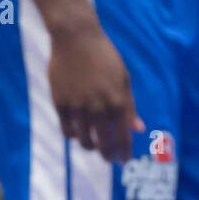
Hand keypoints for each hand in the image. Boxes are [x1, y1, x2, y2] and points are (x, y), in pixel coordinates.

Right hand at [47, 19, 143, 161]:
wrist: (76, 39)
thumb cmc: (105, 57)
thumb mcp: (123, 78)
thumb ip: (129, 106)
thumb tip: (138, 129)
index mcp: (118, 100)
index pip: (122, 135)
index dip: (124, 151)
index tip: (124, 160)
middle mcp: (98, 106)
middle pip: (103, 142)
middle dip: (107, 154)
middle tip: (109, 159)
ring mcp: (78, 106)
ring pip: (84, 140)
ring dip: (90, 147)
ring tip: (93, 146)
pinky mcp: (60, 103)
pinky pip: (67, 130)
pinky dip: (73, 135)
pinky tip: (78, 134)